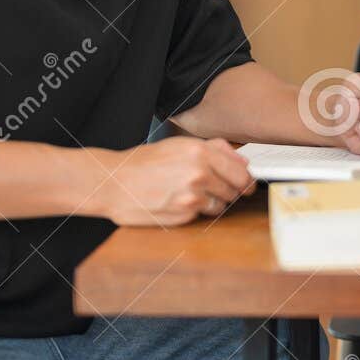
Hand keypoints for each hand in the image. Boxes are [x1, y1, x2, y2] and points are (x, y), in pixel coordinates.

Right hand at [95, 136, 255, 225]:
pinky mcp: (183, 215)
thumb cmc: (143, 163)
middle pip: (235, 190)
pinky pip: (202, 215)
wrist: (113, 183)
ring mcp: (191, 196)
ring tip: (190, 193)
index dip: (247, 181)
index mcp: (200, 152)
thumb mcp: (178, 145)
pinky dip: (196, 211)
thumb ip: (214, 149)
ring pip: (221, 205)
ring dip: (213, 202)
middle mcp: (199, 173)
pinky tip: (178, 202)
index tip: (247, 185)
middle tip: (213, 188)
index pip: (241, 172)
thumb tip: (242, 160)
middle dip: (229, 191)